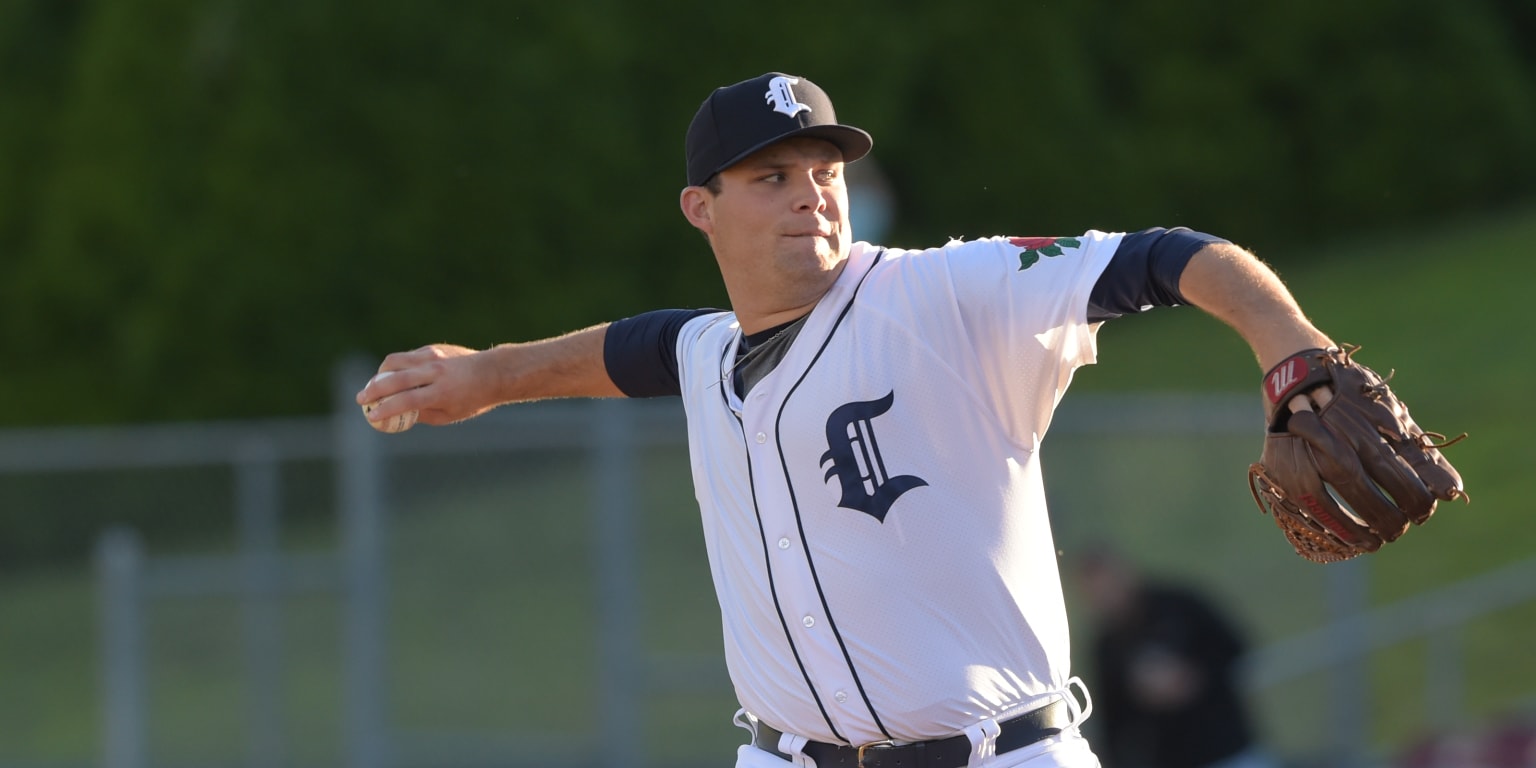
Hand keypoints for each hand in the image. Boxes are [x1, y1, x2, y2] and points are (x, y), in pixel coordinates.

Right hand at [354, 344, 499, 425]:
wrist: (492, 373)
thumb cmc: (471, 400)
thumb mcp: (449, 416)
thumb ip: (422, 414)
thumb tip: (396, 412)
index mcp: (441, 392)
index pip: (406, 400)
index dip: (386, 409)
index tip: (371, 416)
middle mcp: (435, 372)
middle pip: (395, 378)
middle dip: (373, 389)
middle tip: (361, 399)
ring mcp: (433, 356)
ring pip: (396, 361)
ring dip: (379, 373)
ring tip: (373, 386)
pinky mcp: (432, 348)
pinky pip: (406, 357)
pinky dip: (395, 366)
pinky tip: (393, 376)